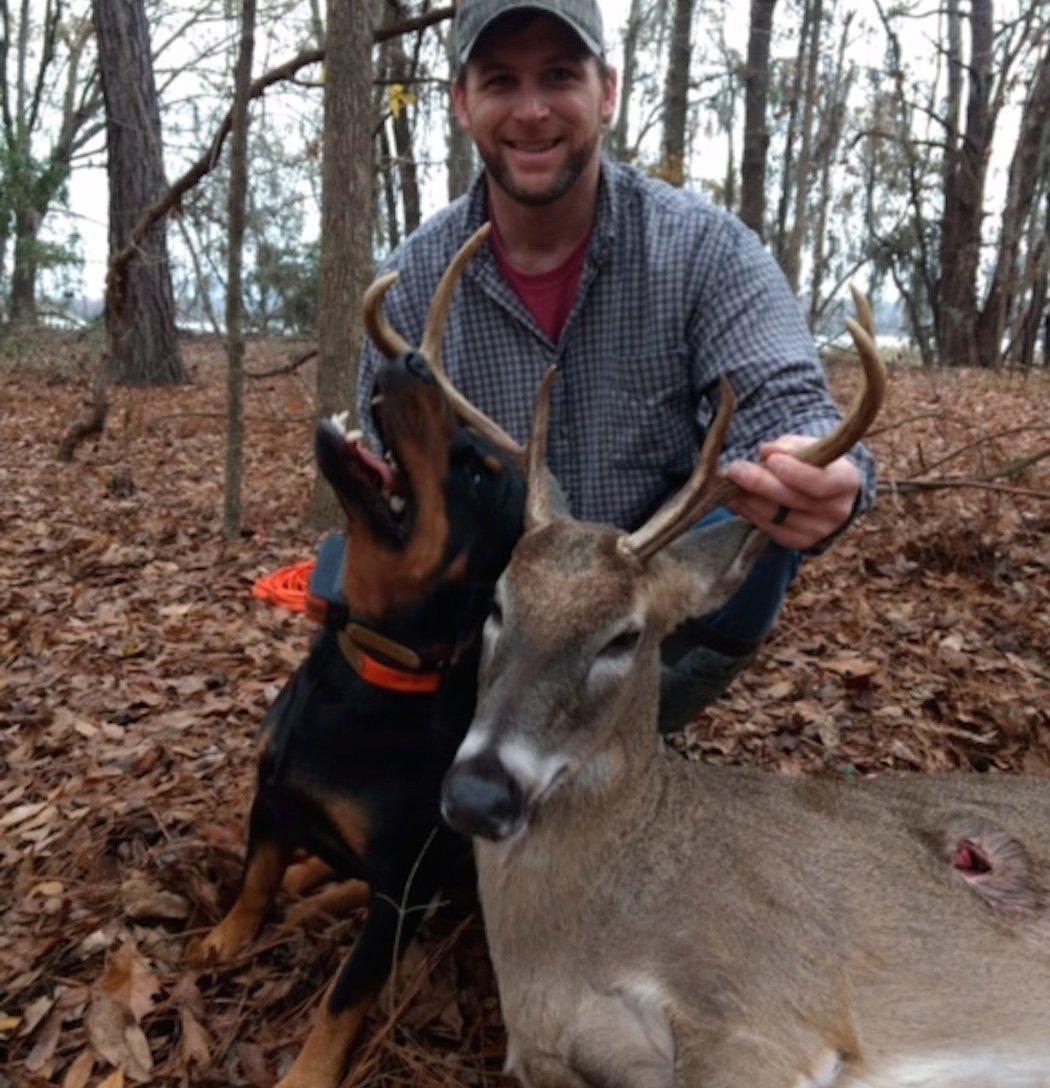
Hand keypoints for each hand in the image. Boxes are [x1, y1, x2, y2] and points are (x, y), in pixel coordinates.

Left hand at [724, 434, 859, 549]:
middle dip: (759, 483)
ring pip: (775, 515)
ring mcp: (818, 531)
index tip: (770, 460)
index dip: (793, 472)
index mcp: (846, 482)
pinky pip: (768, 527)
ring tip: (729, 482)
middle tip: (735, 469)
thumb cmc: (815, 463)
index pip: (820, 482)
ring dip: (748, 499)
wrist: (826, 493)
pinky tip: (735, 499)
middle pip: (792, 499)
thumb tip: (766, 450)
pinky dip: (748, 512)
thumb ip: (788, 447)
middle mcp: (836, 511)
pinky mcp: (798, 542)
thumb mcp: (807, 447)